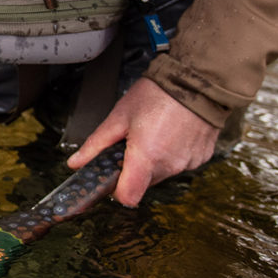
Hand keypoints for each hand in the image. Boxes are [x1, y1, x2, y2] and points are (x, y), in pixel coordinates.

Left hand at [66, 77, 217, 206]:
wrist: (197, 80)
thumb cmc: (157, 94)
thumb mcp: (119, 116)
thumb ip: (96, 144)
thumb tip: (76, 163)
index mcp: (146, 156)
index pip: (128, 197)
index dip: (116, 190)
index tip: (113, 176)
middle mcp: (169, 165)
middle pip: (143, 183)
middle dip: (133, 168)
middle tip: (132, 142)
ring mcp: (188, 163)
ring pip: (161, 173)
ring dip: (153, 161)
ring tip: (154, 133)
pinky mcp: (201, 158)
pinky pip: (179, 164)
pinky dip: (172, 154)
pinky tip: (171, 133)